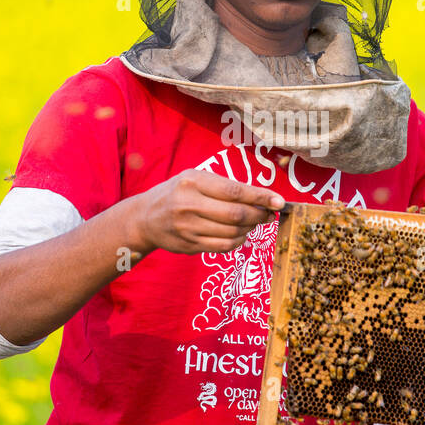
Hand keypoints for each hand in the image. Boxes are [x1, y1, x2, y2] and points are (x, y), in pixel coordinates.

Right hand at [134, 170, 283, 255]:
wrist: (145, 218)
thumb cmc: (177, 192)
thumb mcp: (195, 178)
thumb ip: (225, 186)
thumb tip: (262, 198)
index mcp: (193, 182)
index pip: (234, 191)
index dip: (261, 197)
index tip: (279, 201)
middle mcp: (189, 205)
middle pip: (236, 215)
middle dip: (258, 215)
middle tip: (267, 214)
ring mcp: (188, 228)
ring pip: (232, 233)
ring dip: (250, 229)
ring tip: (253, 222)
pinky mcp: (189, 245)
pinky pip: (223, 247)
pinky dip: (238, 242)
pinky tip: (240, 235)